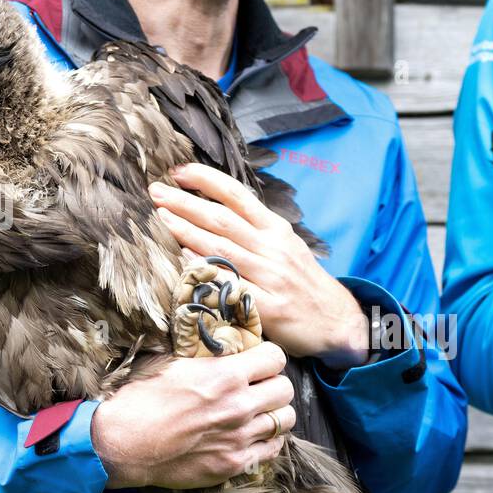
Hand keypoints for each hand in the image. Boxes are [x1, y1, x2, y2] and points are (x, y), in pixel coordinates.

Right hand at [91, 342, 295, 488]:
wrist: (122, 444)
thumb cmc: (141, 400)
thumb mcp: (175, 365)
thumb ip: (210, 360)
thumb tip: (230, 350)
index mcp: (224, 376)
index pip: (276, 358)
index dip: (268, 358)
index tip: (259, 363)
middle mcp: (238, 406)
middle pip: (286, 389)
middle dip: (274, 384)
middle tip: (260, 388)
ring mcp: (239, 437)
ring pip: (285, 420)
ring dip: (275, 413)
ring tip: (260, 413)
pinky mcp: (234, 463)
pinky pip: (272, 449)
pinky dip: (268, 440)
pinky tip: (253, 435)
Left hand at [149, 164, 370, 368]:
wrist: (338, 321)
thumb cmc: (304, 284)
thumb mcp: (288, 247)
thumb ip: (256, 230)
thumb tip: (216, 211)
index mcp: (276, 230)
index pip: (237, 195)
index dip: (206, 180)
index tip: (178, 171)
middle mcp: (273, 249)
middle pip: (222, 218)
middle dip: (185, 202)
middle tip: (155, 191)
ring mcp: (271, 277)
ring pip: (222, 248)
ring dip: (187, 230)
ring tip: (160, 218)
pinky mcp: (269, 307)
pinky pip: (231, 285)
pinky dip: (207, 271)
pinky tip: (184, 260)